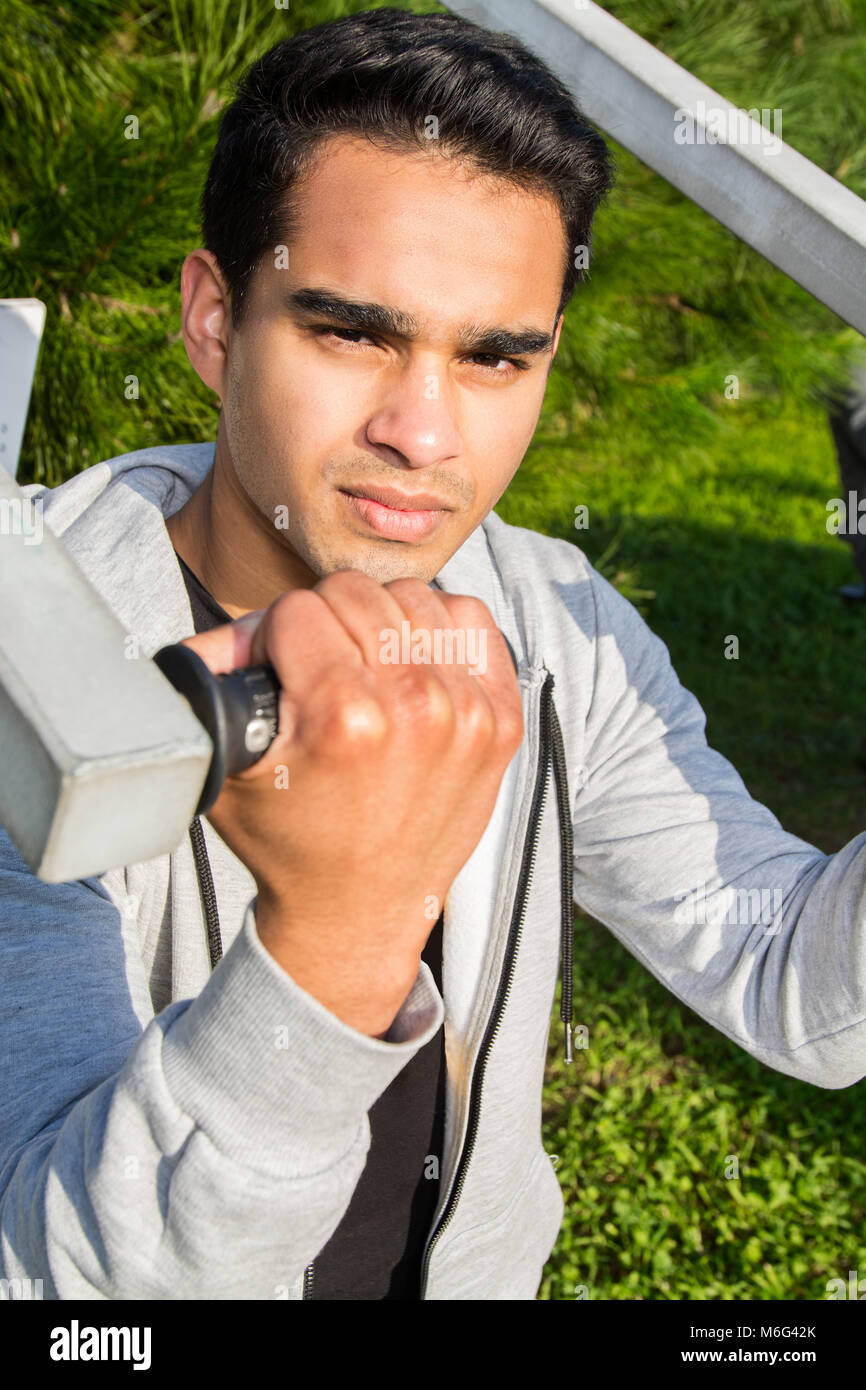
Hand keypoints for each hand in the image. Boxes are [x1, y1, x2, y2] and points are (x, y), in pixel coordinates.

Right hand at [179, 570, 522, 1035]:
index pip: (296, 609)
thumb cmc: (291, 840)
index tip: (281, 676)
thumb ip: (212, 684)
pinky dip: (438, 629)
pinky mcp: (501, 717)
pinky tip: (414, 666)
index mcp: (344, 716)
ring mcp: (467, 711)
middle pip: (353, 592)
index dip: (274, 638)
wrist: (361, 911)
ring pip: (411, 596)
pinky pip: (469, 618)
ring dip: (381, 623)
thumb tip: (222, 632)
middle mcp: (415, 706)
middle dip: (324, 625)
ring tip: (365, 671)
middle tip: (319, 673)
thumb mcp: (229, 766)